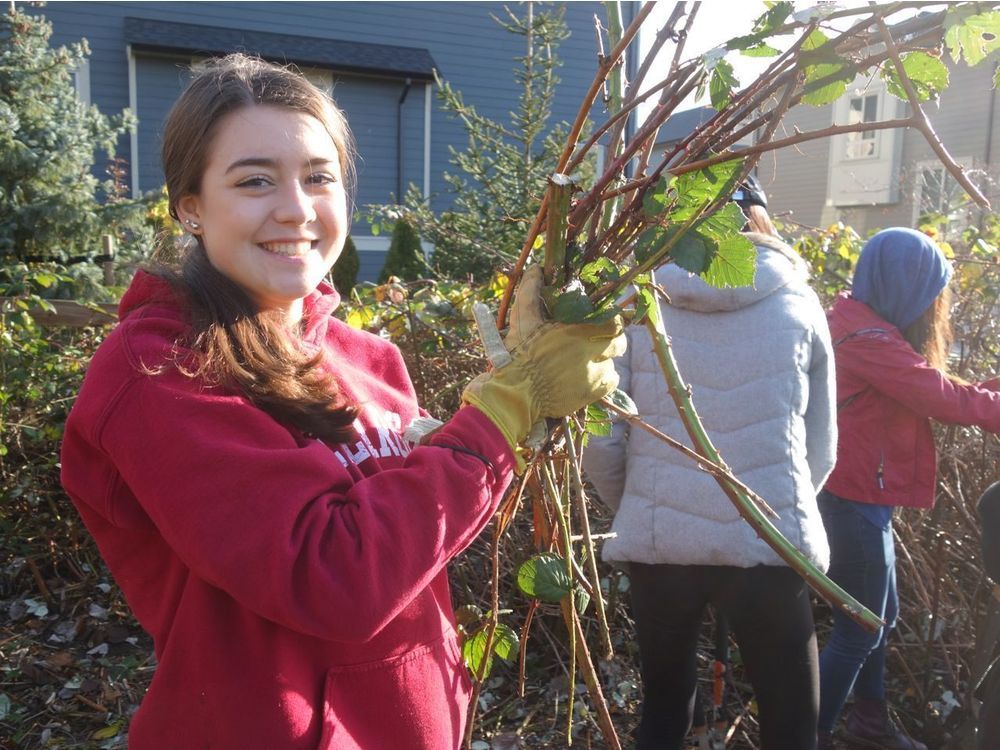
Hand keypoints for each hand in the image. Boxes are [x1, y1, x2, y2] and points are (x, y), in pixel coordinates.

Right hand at [463, 265, 625, 455]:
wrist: (514, 395)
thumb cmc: (518, 354)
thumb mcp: (523, 320)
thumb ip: (532, 292)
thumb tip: (537, 268)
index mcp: (580, 334)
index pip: (615, 322)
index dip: (611, 319)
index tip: (601, 318)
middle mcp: (592, 356)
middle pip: (619, 343)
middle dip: (610, 339)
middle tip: (594, 339)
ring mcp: (593, 378)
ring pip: (612, 363)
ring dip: (603, 359)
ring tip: (586, 359)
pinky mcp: (590, 396)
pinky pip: (609, 383)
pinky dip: (601, 378)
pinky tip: (586, 375)